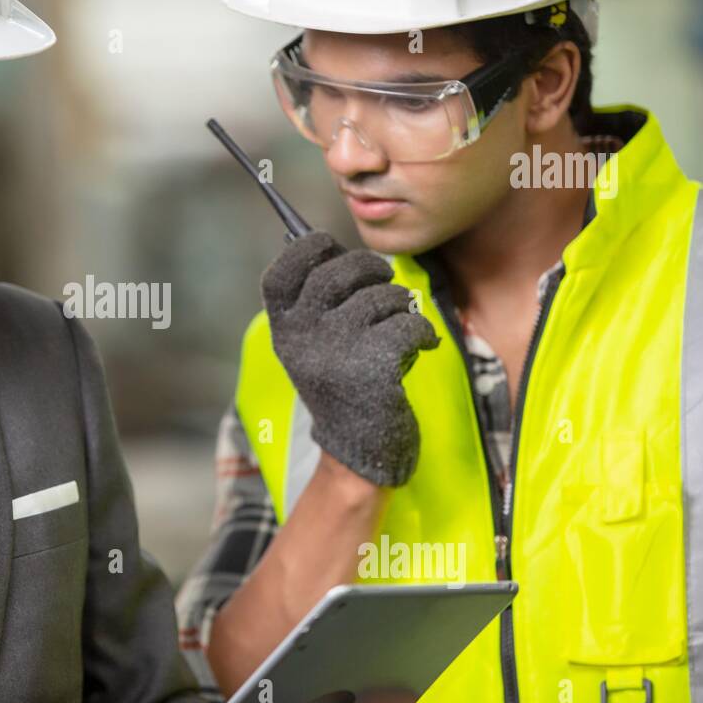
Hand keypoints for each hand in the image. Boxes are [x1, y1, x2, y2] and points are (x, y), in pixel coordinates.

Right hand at [262, 231, 438, 486]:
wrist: (358, 454)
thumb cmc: (344, 388)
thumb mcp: (314, 347)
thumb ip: (317, 304)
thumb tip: (335, 247)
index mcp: (283, 331)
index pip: (280, 273)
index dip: (306, 249)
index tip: (330, 248)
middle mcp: (301, 340)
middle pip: (335, 272)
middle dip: (369, 267)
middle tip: (382, 279)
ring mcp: (334, 354)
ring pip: (380, 297)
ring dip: (400, 305)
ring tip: (400, 326)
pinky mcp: (370, 371)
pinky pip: (408, 324)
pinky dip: (421, 332)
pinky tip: (420, 346)